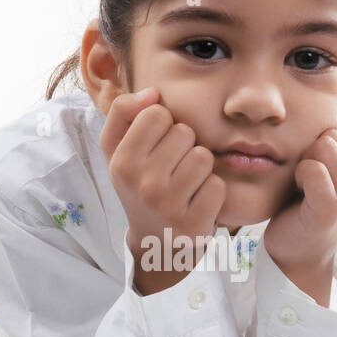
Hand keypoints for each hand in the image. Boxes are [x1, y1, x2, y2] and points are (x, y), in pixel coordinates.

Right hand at [99, 87, 226, 292]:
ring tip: (186, 185)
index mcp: (121, 163)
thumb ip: (123, 113)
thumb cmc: (139, 187)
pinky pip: (218, 185)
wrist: (154, 244)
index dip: (162, 125)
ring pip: (204, 156)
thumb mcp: (118, 151)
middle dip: (183, 146)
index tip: (156, 147)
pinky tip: (197, 203)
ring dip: (200, 168)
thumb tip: (152, 92)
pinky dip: (212, 192)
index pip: (156, 113)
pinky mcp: (194, 224)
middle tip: (172, 170)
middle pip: (184, 132)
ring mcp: (169, 206)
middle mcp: (142, 184)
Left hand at [263, 110, 336, 282]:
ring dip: (306, 164)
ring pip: (323, 148)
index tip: (328, 174)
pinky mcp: (330, 209)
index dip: (328, 146)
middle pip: (334, 137)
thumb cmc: (319, 204)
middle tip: (314, 182)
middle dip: (315, 154)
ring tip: (308, 187)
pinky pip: (311, 168)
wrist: (303, 248)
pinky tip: (301, 193)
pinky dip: (299, 176)